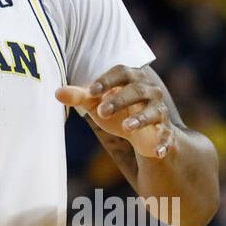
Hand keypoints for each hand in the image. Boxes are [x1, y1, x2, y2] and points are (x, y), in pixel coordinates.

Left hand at [55, 64, 178, 158]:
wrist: (142, 131)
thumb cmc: (116, 109)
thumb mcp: (95, 103)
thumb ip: (79, 97)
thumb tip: (57, 92)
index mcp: (132, 78)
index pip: (121, 72)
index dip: (107, 80)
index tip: (91, 91)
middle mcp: (149, 91)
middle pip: (137, 90)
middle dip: (120, 100)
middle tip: (101, 111)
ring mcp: (159, 111)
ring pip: (154, 111)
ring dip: (141, 118)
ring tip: (126, 127)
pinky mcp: (165, 131)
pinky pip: (168, 137)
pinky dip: (164, 144)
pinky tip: (157, 153)